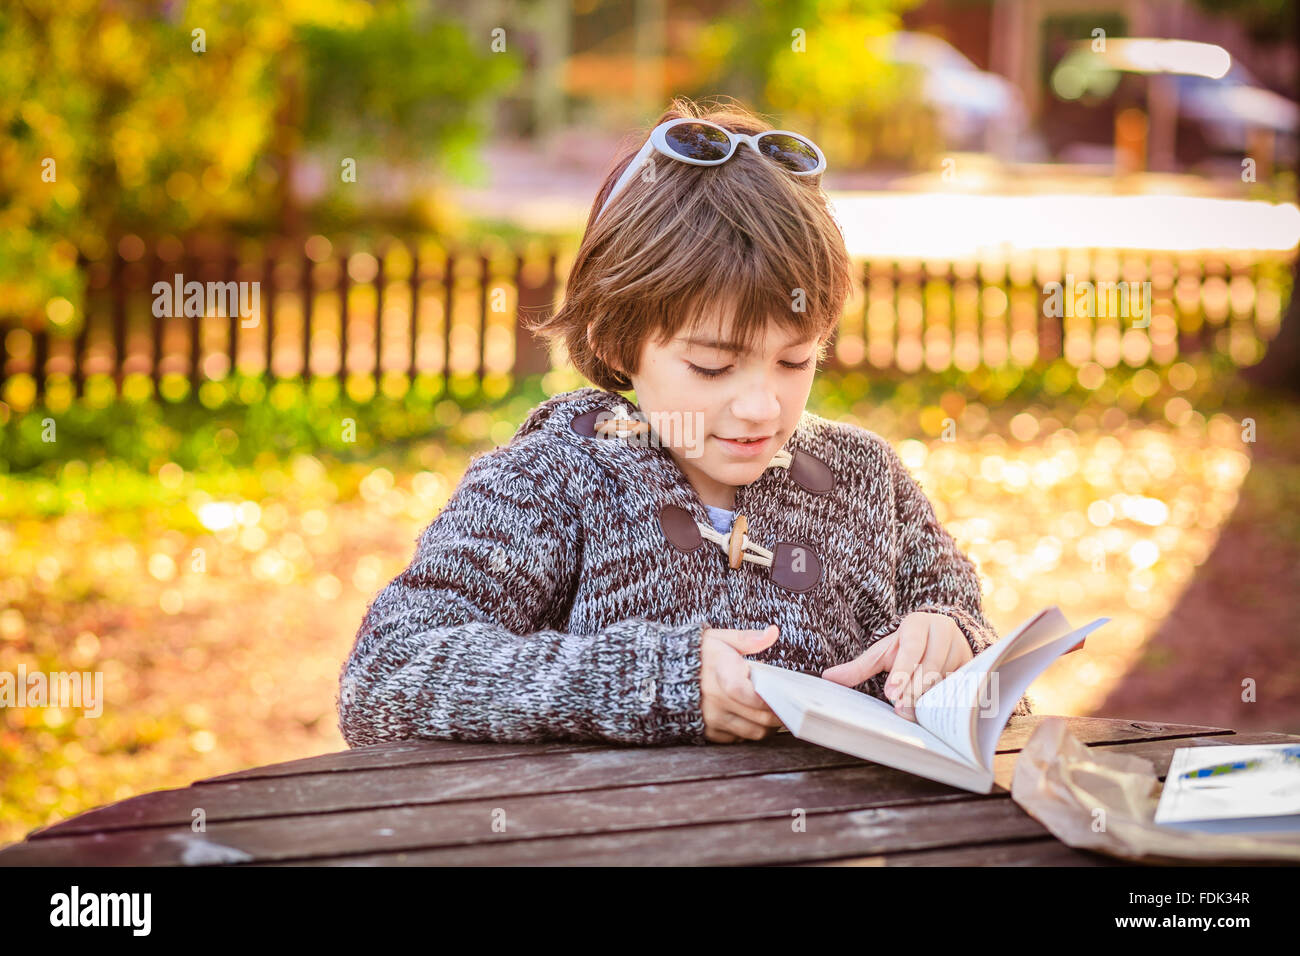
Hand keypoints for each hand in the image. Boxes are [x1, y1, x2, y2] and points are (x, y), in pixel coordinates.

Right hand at [699, 624, 785, 742]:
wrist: (661, 671)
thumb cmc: (696, 654)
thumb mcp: (720, 639)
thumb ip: (748, 638)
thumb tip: (773, 632)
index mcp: (725, 678)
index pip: (759, 699)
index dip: (778, 701)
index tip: (788, 696)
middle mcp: (718, 703)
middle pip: (762, 720)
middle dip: (779, 715)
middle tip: (787, 706)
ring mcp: (712, 720)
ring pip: (753, 733)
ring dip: (766, 726)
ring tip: (769, 712)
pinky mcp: (708, 731)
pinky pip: (737, 738)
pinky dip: (747, 730)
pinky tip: (748, 716)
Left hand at [819, 612, 972, 721]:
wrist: (940, 633)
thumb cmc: (906, 645)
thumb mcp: (882, 652)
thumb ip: (858, 667)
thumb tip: (827, 678)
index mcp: (917, 623)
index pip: (911, 648)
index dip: (902, 671)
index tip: (891, 693)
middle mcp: (942, 631)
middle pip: (929, 667)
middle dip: (914, 690)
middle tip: (901, 709)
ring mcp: (961, 647)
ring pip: (946, 678)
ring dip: (931, 697)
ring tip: (915, 713)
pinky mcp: (973, 664)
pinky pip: (961, 685)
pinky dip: (949, 699)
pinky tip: (938, 713)